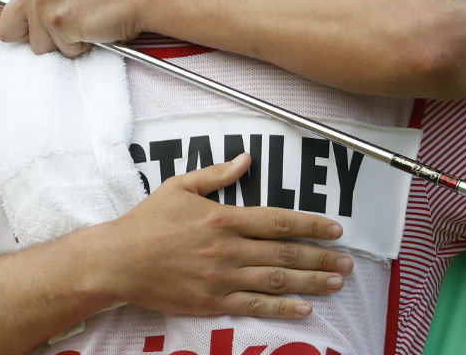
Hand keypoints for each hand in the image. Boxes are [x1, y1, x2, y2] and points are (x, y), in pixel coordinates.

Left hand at [0, 0, 143, 56]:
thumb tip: (15, 18)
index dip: (7, 18)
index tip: (19, 25)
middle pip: (5, 30)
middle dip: (28, 37)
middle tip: (56, 29)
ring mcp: (44, 4)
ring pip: (36, 46)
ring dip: (60, 43)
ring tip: (81, 24)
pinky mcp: (58, 23)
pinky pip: (61, 51)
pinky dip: (77, 47)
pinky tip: (90, 29)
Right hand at [93, 153, 352, 317]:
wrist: (117, 261)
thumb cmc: (147, 222)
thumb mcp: (180, 186)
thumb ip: (217, 175)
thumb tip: (247, 158)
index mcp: (223, 218)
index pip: (279, 221)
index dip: (311, 225)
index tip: (335, 230)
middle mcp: (227, 249)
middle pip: (285, 253)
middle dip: (320, 258)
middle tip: (348, 262)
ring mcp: (221, 278)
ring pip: (276, 280)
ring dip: (310, 282)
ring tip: (336, 283)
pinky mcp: (212, 301)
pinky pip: (255, 305)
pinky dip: (282, 307)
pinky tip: (305, 308)